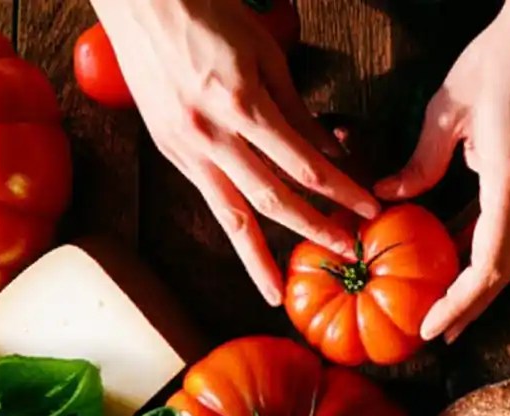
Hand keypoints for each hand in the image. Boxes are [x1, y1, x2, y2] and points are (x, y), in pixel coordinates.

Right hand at [91, 0, 378, 304]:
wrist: (141, 2)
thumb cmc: (207, 15)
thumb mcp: (266, 55)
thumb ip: (298, 110)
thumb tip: (331, 152)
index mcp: (240, 103)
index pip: (304, 163)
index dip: (340, 191)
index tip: (367, 209)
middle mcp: (210, 133)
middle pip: (271, 197)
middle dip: (312, 229)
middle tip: (343, 252)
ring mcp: (186, 147)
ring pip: (230, 213)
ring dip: (255, 259)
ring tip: (274, 292)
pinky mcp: (170, 152)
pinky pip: (209, 198)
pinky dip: (231, 227)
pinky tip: (245, 249)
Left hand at [375, 0, 509, 342]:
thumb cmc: (495, 64)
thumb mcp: (445, 113)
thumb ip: (421, 163)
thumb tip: (390, 198)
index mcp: (509, 184)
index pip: (488, 265)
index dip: (460, 303)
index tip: (432, 327)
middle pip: (501, 272)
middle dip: (467, 308)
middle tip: (434, 335)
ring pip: (505, 254)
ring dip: (472, 284)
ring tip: (440, 310)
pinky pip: (504, 229)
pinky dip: (477, 250)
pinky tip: (450, 258)